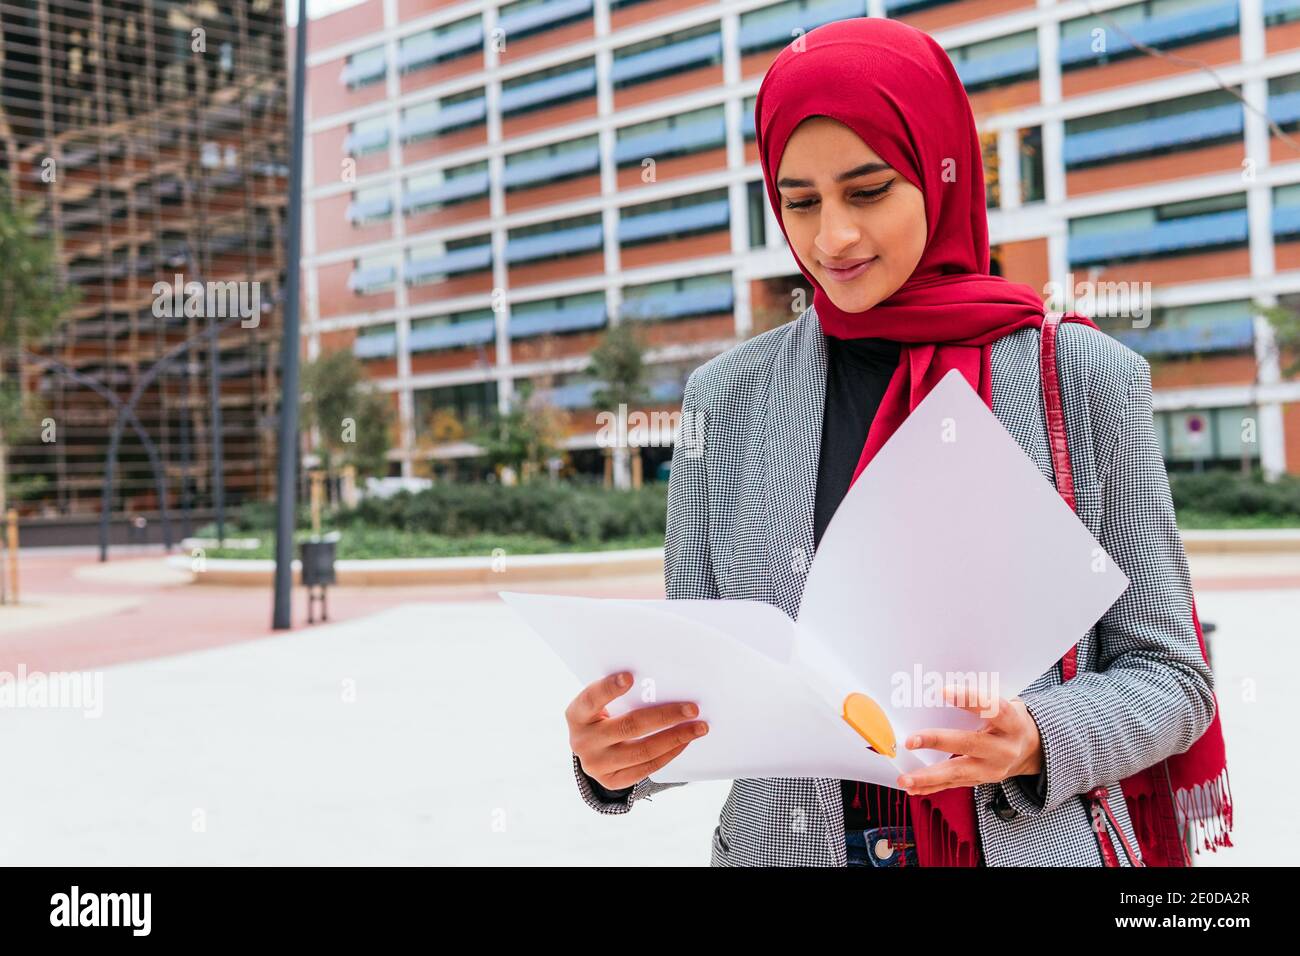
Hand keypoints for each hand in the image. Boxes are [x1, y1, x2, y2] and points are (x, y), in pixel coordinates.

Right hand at [566, 670, 709, 791]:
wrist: (590, 750)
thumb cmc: (601, 716)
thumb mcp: (599, 704)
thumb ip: (620, 695)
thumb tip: (660, 684)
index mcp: (576, 715)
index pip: (591, 699)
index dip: (609, 688)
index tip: (630, 676)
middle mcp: (582, 742)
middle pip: (629, 727)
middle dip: (665, 716)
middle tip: (691, 708)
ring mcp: (596, 765)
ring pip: (642, 751)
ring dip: (675, 737)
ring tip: (698, 727)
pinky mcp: (611, 781)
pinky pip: (646, 768)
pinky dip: (669, 753)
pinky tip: (684, 742)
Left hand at [894, 684, 1043, 796]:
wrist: (1032, 750)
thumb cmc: (1009, 720)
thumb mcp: (1006, 704)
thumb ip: (982, 699)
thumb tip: (941, 685)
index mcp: (1012, 723)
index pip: (994, 709)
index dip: (970, 699)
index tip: (944, 691)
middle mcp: (1004, 748)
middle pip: (969, 743)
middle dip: (937, 741)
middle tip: (911, 740)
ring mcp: (993, 769)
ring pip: (958, 772)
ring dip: (928, 776)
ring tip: (905, 778)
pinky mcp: (981, 781)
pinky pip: (953, 785)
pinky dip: (931, 787)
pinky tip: (912, 787)